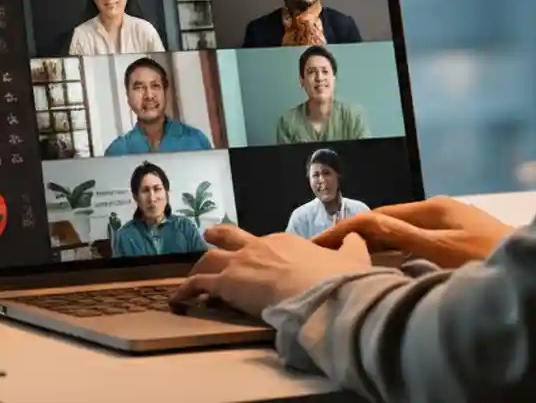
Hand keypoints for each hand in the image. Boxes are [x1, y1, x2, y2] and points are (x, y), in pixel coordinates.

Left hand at [170, 225, 371, 317]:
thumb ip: (351, 247)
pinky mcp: (227, 283)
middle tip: (211, 237)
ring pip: (210, 259)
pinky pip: (199, 284)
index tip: (263, 259)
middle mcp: (260, 246)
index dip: (263, 252)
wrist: (319, 289)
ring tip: (192, 277)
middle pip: (232, 238)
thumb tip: (357, 238)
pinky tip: (178, 298)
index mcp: (286, 242)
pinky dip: (186, 290)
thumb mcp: (352, 258)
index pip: (268, 244)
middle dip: (221, 238)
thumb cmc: (336, 277)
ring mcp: (241, 263)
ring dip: (201, 267)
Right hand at [312, 196, 514, 268]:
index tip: (317, 242)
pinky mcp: (458, 240)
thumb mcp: (443, 250)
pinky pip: (415, 244)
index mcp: (432, 209)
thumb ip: (403, 237)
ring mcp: (450, 224)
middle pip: (387, 222)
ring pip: (401, 233)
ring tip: (344, 258)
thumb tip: (364, 223)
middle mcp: (438, 211)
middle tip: (323, 252)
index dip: (346, 229)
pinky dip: (394, 252)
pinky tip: (385, 264)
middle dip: (355, 235)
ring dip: (373, 244)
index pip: (377, 216)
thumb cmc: (491, 260)